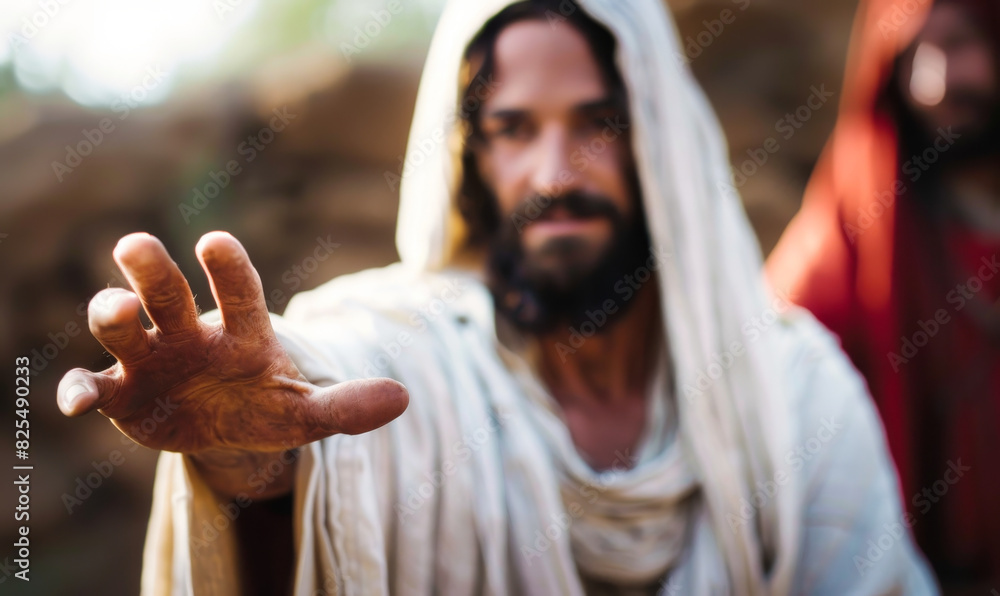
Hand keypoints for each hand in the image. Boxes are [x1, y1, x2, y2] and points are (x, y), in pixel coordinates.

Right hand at [56, 232, 407, 455]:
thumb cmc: (268, 407)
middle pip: (169, 293)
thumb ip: (349, 406)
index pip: (241, 292)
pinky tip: (77, 402)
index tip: (215, 242)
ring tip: (115, 310)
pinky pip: (95, 386)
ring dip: (114, 314)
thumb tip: (404, 398)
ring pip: (126, 327)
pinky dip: (81, 390)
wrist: (227, 430)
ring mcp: (154, 359)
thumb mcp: (310, 413)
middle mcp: (192, 333)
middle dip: (153, 270)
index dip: (229, 268)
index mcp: (243, 331)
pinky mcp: (123, 393)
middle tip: (136, 246)